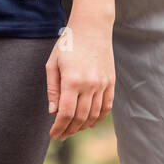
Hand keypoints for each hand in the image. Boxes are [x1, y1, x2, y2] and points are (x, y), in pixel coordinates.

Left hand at [46, 23, 114, 140]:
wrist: (92, 27)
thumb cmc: (68, 44)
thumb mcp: (53, 64)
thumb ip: (53, 89)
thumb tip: (53, 112)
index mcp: (72, 80)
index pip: (65, 114)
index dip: (59, 128)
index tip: (53, 134)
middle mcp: (89, 85)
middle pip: (80, 118)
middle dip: (69, 130)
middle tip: (61, 136)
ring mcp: (102, 84)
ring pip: (94, 115)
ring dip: (82, 126)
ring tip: (72, 130)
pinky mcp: (111, 82)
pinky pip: (107, 107)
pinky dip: (98, 118)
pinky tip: (90, 123)